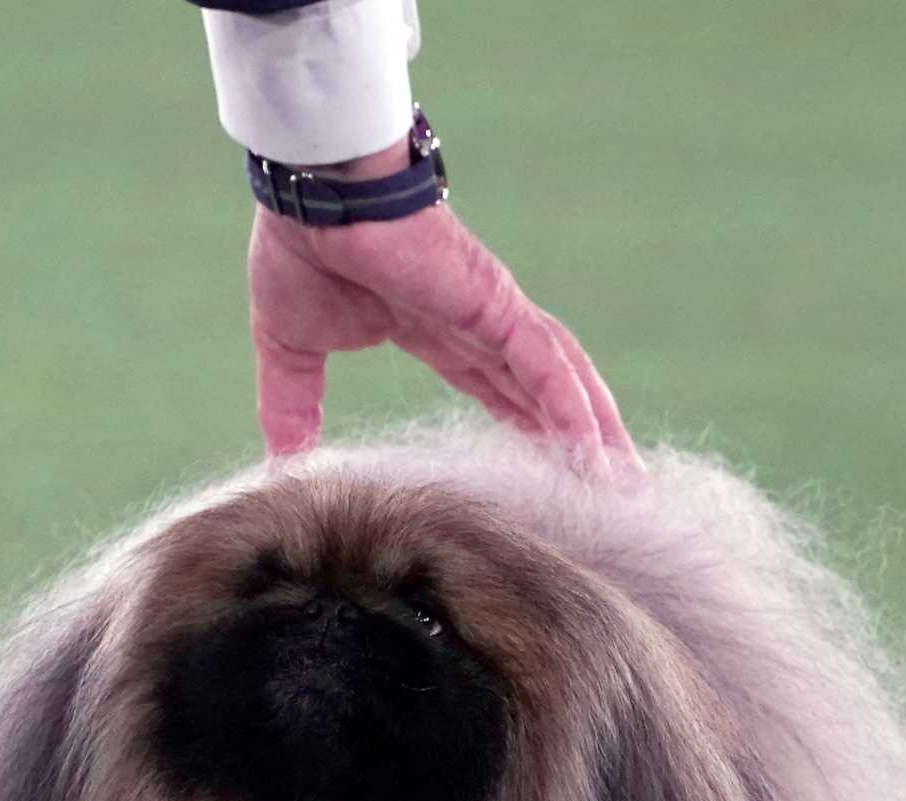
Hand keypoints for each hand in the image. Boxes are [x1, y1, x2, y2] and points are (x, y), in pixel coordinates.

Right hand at [246, 178, 638, 475]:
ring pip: (561, 384)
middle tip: (612, 497)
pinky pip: (546, 367)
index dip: (530, 435)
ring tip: (623, 486)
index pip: (498, 394)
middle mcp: (478, 327)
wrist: (312, 197)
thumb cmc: (302, 251)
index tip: (555, 478)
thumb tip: (282, 463)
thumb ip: (292, 408)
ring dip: (595, 435)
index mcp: (438, 334)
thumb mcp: (293, 354)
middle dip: (580, 445)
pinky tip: (595, 453)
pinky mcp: (495, 306)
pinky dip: (573, 409)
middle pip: (544, 397)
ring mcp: (493, 316)